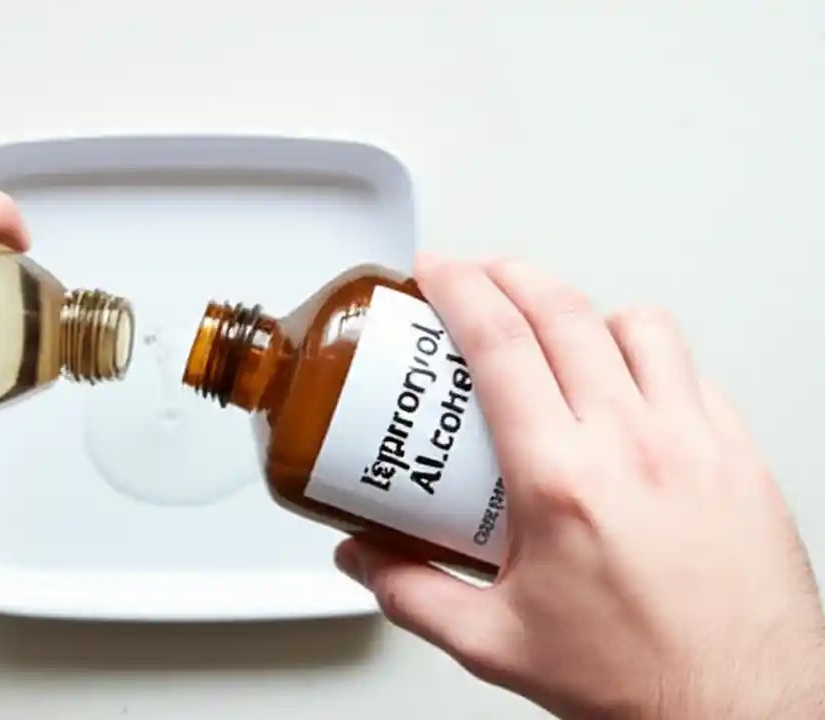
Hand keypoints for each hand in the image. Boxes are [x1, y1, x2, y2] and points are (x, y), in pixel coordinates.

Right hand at [335, 255, 824, 718]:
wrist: (741, 712)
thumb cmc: (638, 680)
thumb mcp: (496, 642)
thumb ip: (410, 592)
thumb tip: (363, 558)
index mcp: (561, 481)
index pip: (499, 344)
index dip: (459, 288)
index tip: (436, 271)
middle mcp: (633, 446)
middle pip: (563, 311)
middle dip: (509, 274)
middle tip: (478, 276)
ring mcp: (696, 444)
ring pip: (638, 326)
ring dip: (583, 309)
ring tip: (554, 325)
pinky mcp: (739, 458)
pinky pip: (692, 371)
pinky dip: (649, 356)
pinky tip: (627, 383)